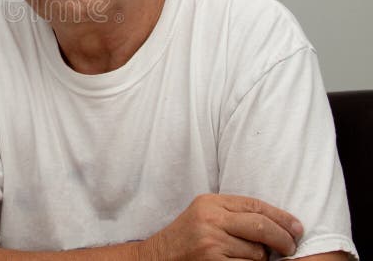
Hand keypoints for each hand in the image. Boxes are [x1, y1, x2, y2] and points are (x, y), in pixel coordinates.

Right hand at [140, 193, 303, 260]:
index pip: (256, 205)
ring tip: (252, 257)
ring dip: (262, 258)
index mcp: (210, 203)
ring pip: (257, 252)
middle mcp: (210, 219)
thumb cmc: (188, 236)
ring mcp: (211, 243)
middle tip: (291, 247)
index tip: (297, 228)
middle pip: (262, 227)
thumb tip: (278, 223)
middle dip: (283, 239)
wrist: (159, 256)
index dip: (282, 217)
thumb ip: (233, 212)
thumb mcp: (204, 214)